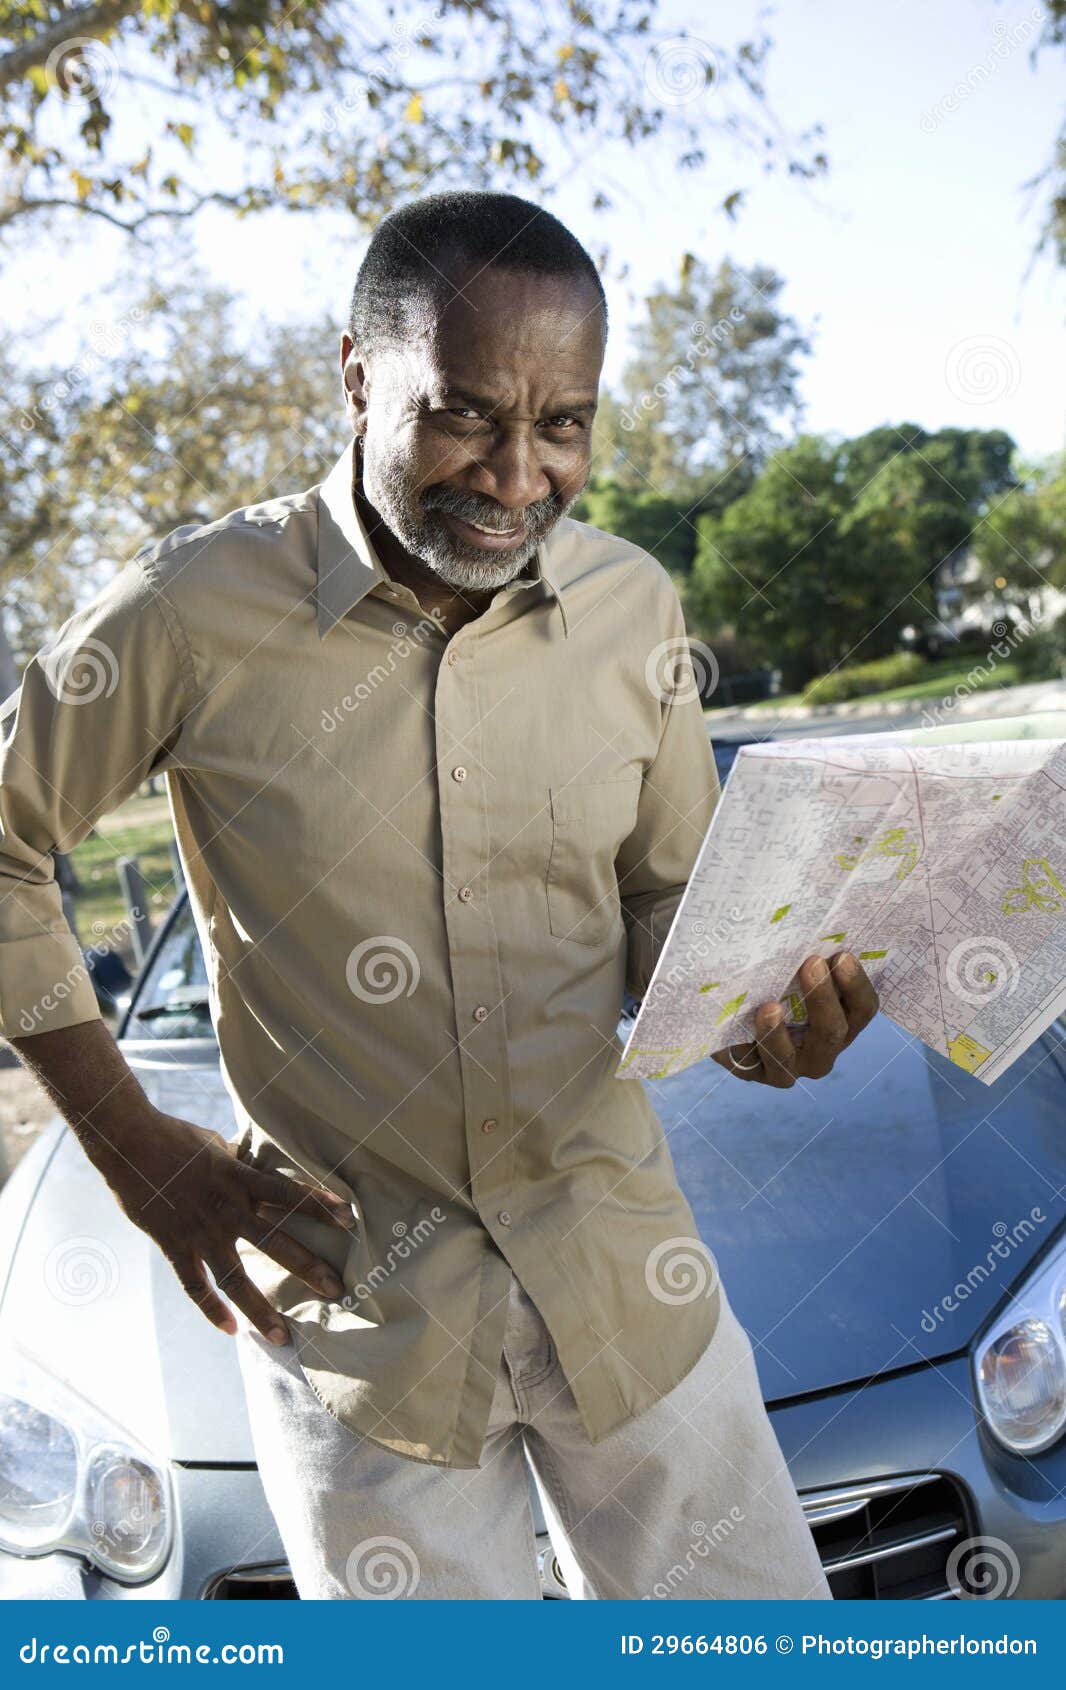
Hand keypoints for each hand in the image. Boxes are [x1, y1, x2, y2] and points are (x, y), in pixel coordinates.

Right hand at [99, 1109, 356, 1344]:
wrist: (128, 1142)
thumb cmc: (175, 1137)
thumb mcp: (218, 1145)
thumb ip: (240, 1164)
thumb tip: (259, 1164)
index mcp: (240, 1178)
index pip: (289, 1193)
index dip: (320, 1205)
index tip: (350, 1220)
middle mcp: (226, 1208)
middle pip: (275, 1242)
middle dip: (309, 1267)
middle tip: (338, 1291)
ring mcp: (200, 1231)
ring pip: (236, 1277)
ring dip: (260, 1310)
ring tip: (283, 1336)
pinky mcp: (174, 1245)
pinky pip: (194, 1285)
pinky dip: (211, 1309)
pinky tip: (229, 1330)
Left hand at [712, 951, 878, 1087]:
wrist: (732, 1011)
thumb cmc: (775, 981)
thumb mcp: (794, 969)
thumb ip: (808, 957)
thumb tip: (808, 921)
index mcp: (841, 1023)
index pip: (863, 1009)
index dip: (856, 985)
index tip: (842, 956)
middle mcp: (820, 1051)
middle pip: (832, 1033)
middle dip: (822, 998)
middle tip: (811, 964)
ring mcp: (788, 1068)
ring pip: (788, 1057)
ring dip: (779, 1031)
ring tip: (770, 1006)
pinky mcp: (753, 1073)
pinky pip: (749, 1062)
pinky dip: (745, 1043)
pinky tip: (738, 1022)